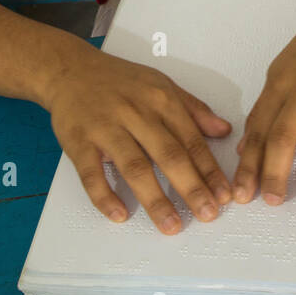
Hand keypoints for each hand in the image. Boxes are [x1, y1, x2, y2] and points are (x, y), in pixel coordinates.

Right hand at [44, 48, 232, 234]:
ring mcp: (106, 128)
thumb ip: (194, 109)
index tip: (224, 195)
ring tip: (171, 225)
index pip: (191, 140)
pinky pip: (91, 173)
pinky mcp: (78, 141)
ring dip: (155, 199)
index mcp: (161, 101)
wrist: (71, 70)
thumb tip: (224, 131)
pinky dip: (104, 196)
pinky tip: (120, 215)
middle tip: (208, 214)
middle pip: (168, 155)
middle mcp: (136, 114)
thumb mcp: (162, 85)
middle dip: (191, 187)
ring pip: (134, 167)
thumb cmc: (121, 81)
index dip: (209, 170)